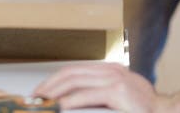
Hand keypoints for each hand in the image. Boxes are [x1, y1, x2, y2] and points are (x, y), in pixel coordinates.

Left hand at [34, 62, 164, 111]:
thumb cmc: (145, 112)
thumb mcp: (120, 101)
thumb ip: (99, 98)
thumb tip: (71, 105)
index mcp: (113, 71)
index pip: (76, 71)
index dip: (55, 81)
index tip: (42, 93)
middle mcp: (113, 71)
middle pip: (71, 73)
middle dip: (48, 86)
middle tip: (34, 99)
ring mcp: (116, 79)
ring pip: (74, 80)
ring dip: (53, 93)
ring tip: (41, 103)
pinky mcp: (117, 91)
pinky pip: (85, 95)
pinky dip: (67, 103)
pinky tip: (58, 108)